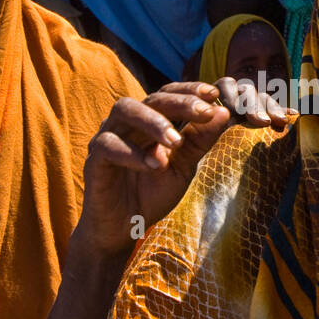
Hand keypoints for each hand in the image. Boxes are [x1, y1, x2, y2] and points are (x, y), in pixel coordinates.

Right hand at [76, 80, 292, 256]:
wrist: (124, 228)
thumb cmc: (152, 193)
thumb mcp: (184, 167)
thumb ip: (200, 141)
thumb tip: (224, 113)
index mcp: (150, 120)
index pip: (169, 94)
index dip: (190, 90)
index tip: (215, 94)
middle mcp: (128, 122)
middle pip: (151, 98)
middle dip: (179, 103)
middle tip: (204, 112)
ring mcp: (108, 136)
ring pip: (126, 111)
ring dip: (153, 122)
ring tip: (175, 142)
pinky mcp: (94, 159)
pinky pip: (109, 146)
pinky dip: (132, 153)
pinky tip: (154, 165)